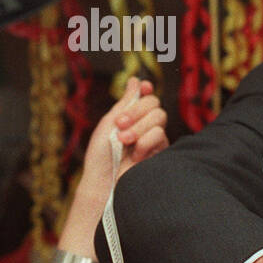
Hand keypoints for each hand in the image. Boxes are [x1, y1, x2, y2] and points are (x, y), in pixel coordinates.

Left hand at [75, 77, 168, 210]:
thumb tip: (135, 80)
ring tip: (124, 142)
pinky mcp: (161, 152)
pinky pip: (160, 135)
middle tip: (119, 126)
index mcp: (130, 117)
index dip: (146, 90)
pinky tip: (135, 155)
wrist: (103, 182)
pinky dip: (145, 142)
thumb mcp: (109, 123)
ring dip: (138, 128)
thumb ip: (125, 103)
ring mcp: (154, 139)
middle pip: (154, 103)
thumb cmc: (101, 155)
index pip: (145, 96)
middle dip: (136, 111)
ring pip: (159, 117)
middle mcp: (145, 125)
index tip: (143, 87)